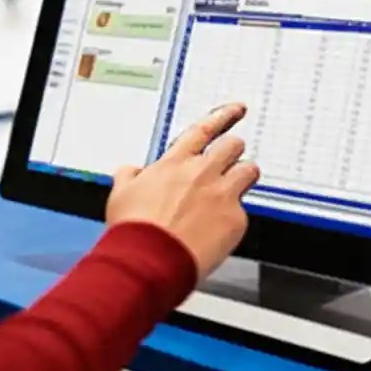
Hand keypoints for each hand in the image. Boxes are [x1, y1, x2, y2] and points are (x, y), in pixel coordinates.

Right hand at [106, 103, 259, 279]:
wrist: (149, 261)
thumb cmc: (134, 231)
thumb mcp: (121, 195)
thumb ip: (129, 178)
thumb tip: (129, 171)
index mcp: (175, 163)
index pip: (204, 129)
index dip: (224, 116)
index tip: (236, 109)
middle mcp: (202, 173)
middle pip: (234, 145)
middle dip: (233, 152)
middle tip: (229, 162)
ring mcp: (222, 194)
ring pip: (249, 171)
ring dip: (244, 177)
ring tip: (232, 192)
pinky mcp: (236, 219)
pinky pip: (244, 211)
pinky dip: (233, 218)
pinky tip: (218, 231)